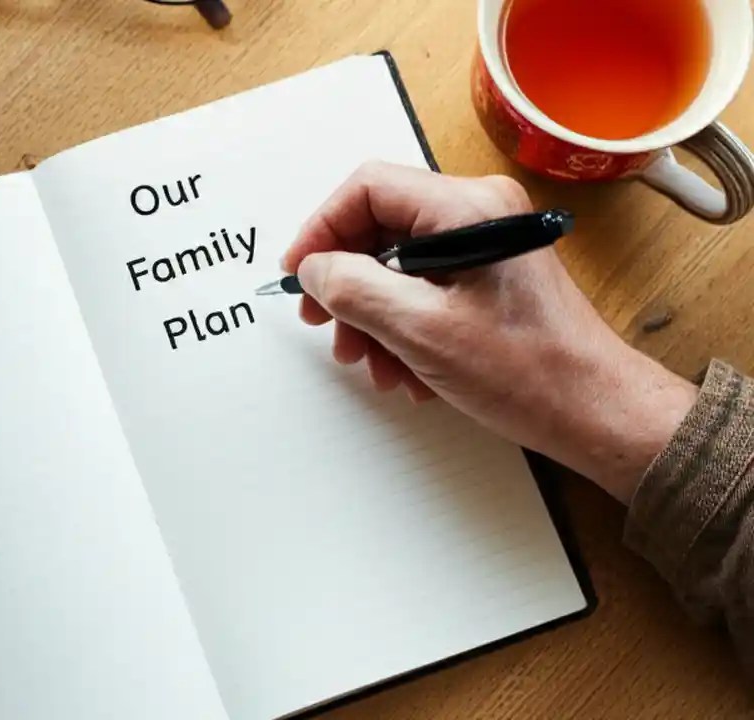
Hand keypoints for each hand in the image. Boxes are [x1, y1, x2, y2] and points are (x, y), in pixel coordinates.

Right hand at [282, 162, 697, 502]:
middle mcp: (480, 213)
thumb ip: (355, 288)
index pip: (369, 188)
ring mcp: (488, 243)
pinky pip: (425, 286)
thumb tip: (316, 269)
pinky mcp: (491, 275)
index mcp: (467, 209)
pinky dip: (403, 326)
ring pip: (398, 263)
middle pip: (381, 227)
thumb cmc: (529, 372)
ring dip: (373, 315)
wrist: (594, 411)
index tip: (300, 273)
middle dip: (347, 284)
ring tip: (373, 362)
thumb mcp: (420, 330)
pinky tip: (405, 368)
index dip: (322, 229)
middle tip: (329, 326)